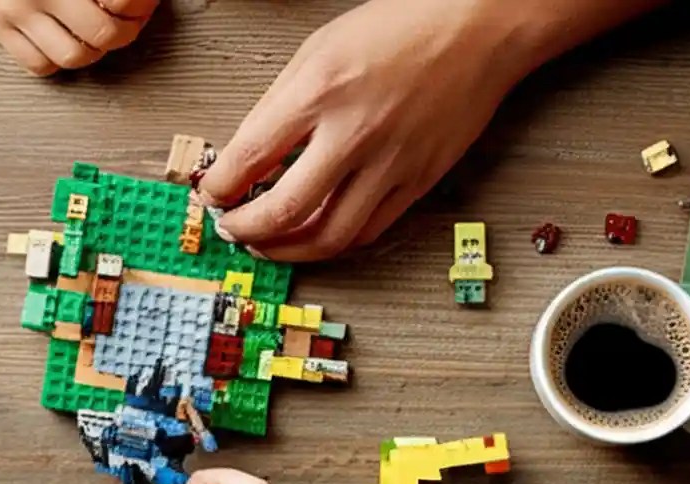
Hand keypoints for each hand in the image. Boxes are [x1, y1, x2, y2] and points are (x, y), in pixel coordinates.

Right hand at [0, 0, 157, 75]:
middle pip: (104, 34)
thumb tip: (130, 2)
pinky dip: (57, 60)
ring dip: (94, 51)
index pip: (122, 1)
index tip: (145, 4)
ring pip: (74, 57)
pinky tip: (65, 41)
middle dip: (124, 31)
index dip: (141, 7)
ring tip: (96, 35)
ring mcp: (17, 10)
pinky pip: (38, 65)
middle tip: (128, 22)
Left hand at [199, 0, 660, 260]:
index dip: (220, 189)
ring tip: (268, 245)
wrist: (477, 28)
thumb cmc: (402, 26)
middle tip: (232, 230)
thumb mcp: (320, 48)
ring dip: (288, 250)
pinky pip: (369, 231)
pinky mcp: (419, 181)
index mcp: (320, 90)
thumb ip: (280, 105)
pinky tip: (315, 236)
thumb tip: (247, 157)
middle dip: (246, 229)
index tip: (211, 196)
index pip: (250, 159)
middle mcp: (354, 132)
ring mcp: (391, 162)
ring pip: (329, 235)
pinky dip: (334, 242)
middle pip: (284, 209)